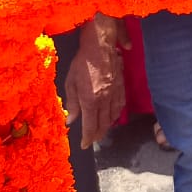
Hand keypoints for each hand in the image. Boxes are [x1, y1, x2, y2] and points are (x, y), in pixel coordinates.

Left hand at [63, 14, 124, 149]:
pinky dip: (116, 114)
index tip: (84, 145)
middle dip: (97, 135)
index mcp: (91, 101)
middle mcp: (105, 100)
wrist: (101, 46)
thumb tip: (70, 120)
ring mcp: (115, 93)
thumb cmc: (82, 63)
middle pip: (104, 124)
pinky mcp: (121, 86)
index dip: (88, 138)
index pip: (91, 126)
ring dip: (107, 126)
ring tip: (101, 130)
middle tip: (92, 140)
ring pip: (113, 116)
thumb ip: (71, 103)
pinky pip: (120, 105)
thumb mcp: (71, 82)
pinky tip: (112, 115)